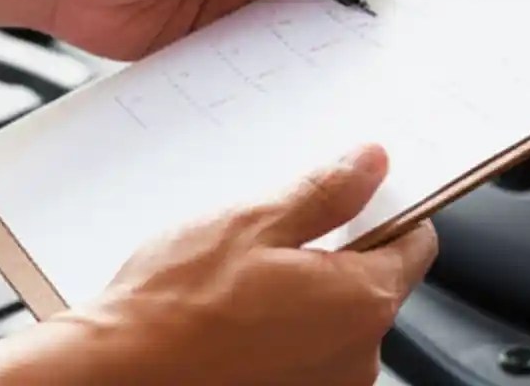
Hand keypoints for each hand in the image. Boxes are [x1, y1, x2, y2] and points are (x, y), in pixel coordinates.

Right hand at [52, 143, 436, 385]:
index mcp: (361, 301)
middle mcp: (357, 356)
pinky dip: (283, 331)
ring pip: (336, 320)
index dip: (392, 211)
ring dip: (306, 294)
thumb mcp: (253, 222)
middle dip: (337, 252)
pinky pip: (307, 353)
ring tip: (242, 281)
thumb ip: (326, 193)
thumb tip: (370, 164)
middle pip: (374, 282)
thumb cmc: (173, 308)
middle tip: (277, 233)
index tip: (362, 194)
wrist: (114, 375)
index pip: (416, 243)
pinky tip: (235, 317)